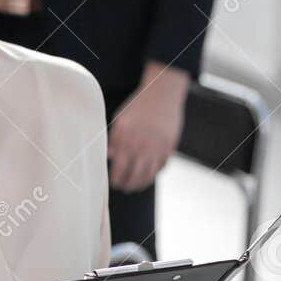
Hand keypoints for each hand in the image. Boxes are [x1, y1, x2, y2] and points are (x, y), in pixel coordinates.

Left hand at [108, 62, 188, 192]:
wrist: (162, 93)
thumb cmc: (138, 105)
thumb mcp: (121, 119)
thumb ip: (114, 139)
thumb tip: (110, 156)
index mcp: (128, 139)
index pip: (120, 168)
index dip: (116, 179)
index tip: (113, 182)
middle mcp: (144, 146)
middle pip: (135, 176)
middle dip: (128, 185)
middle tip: (123, 187)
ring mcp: (158, 148)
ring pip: (150, 174)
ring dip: (141, 184)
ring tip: (135, 186)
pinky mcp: (170, 147)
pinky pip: (162, 166)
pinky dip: (155, 173)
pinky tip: (148, 174)